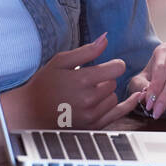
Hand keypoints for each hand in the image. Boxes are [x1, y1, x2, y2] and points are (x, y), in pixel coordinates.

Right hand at [17, 32, 141, 129]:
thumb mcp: (61, 61)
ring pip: (114, 98)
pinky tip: (137, 97)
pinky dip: (126, 105)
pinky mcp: (92, 127)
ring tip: (87, 93)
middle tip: (87, 81)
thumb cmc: (44, 84)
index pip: (117, 68)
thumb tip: (106, 38)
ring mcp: (91, 116)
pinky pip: (117, 114)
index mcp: (82, 80)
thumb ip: (86, 51)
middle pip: (114, 83)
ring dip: (106, 94)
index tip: (107, 65)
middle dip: (105, 80)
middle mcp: (89, 99)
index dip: (113, 64)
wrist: (29, 112)